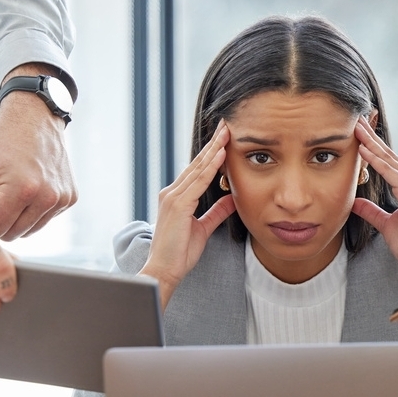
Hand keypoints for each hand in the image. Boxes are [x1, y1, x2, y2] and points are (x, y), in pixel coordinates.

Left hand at [0, 70, 77, 239]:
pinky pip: (44, 219)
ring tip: (11, 191)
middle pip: (14, 233)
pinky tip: (28, 189)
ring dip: (16, 217)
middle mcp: (47, 197)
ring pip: (30, 230)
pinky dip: (33, 210)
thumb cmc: (0, 141)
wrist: (35, 118)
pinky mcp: (70, 198)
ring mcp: (62, 199)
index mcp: (22, 189)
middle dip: (0, 219)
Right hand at [140, 121, 235, 308]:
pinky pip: (197, 182)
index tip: (224, 139)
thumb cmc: (179, 253)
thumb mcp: (203, 229)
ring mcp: (173, 197)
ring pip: (197, 168)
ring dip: (213, 149)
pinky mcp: (177, 205)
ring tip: (227, 133)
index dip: (211, 154)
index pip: (197, 171)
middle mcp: (172, 193)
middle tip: (226, 126)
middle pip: (197, 163)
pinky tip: (220, 155)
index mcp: (177, 198)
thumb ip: (217, 212)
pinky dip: (209, 167)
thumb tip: (233, 199)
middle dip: (213, 144)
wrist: (164, 270)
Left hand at [353, 117, 397, 365]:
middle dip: (372, 138)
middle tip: (356, 122)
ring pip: (390, 160)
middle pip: (390, 155)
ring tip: (356, 129)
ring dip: (372, 143)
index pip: (390, 163)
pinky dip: (377, 161)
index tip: (360, 135)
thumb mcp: (385, 224)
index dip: (374, 147)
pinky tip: (365, 151)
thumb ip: (372, 211)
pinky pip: (391, 173)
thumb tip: (356, 202)